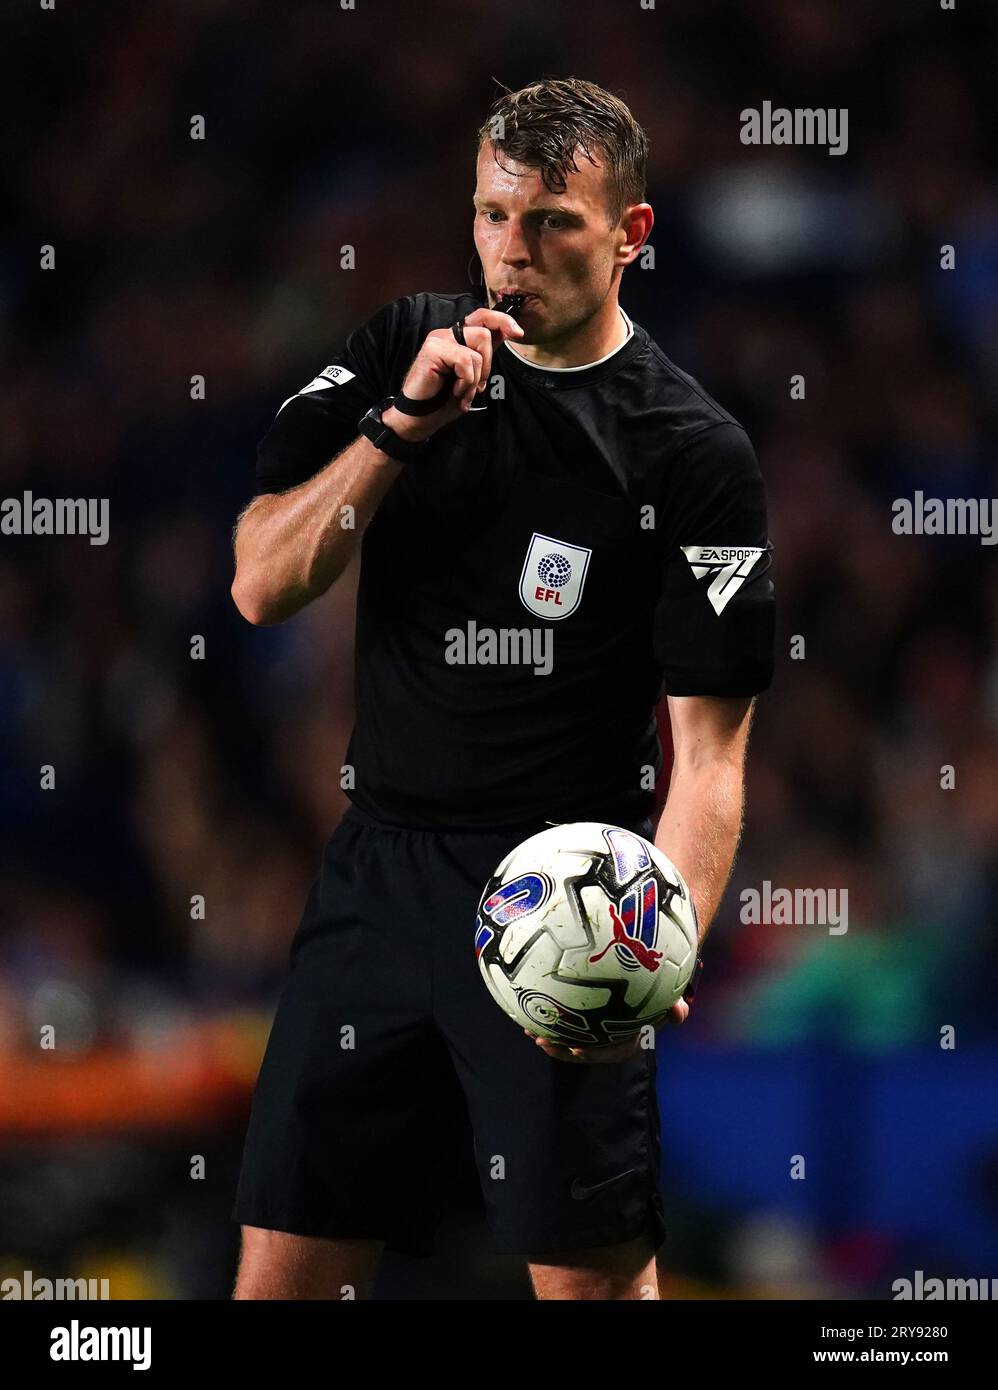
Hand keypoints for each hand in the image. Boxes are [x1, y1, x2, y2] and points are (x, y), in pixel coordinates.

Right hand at [383, 308, 524, 441]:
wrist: (420, 417)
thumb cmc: (442, 400)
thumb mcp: (472, 376)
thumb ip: (485, 355)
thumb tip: (506, 334)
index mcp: (457, 339)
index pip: (482, 317)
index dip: (502, 320)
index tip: (518, 333)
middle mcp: (448, 335)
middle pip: (485, 334)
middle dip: (487, 366)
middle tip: (476, 386)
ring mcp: (439, 340)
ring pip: (478, 349)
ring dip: (476, 378)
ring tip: (462, 392)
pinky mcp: (432, 350)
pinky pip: (466, 361)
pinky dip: (466, 381)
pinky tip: (454, 391)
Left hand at [524, 997, 690, 1063]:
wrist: (652, 983)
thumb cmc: (660, 993)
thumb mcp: (671, 1000)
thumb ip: (676, 1008)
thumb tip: (680, 1013)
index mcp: (628, 1041)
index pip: (610, 1053)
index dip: (594, 1054)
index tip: (578, 1050)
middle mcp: (609, 1040)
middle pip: (583, 1051)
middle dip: (561, 1050)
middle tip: (541, 1040)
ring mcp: (596, 1031)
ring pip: (570, 1039)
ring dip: (549, 1037)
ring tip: (528, 1029)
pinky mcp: (585, 1020)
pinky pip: (567, 1023)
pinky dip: (551, 1020)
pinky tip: (531, 1009)